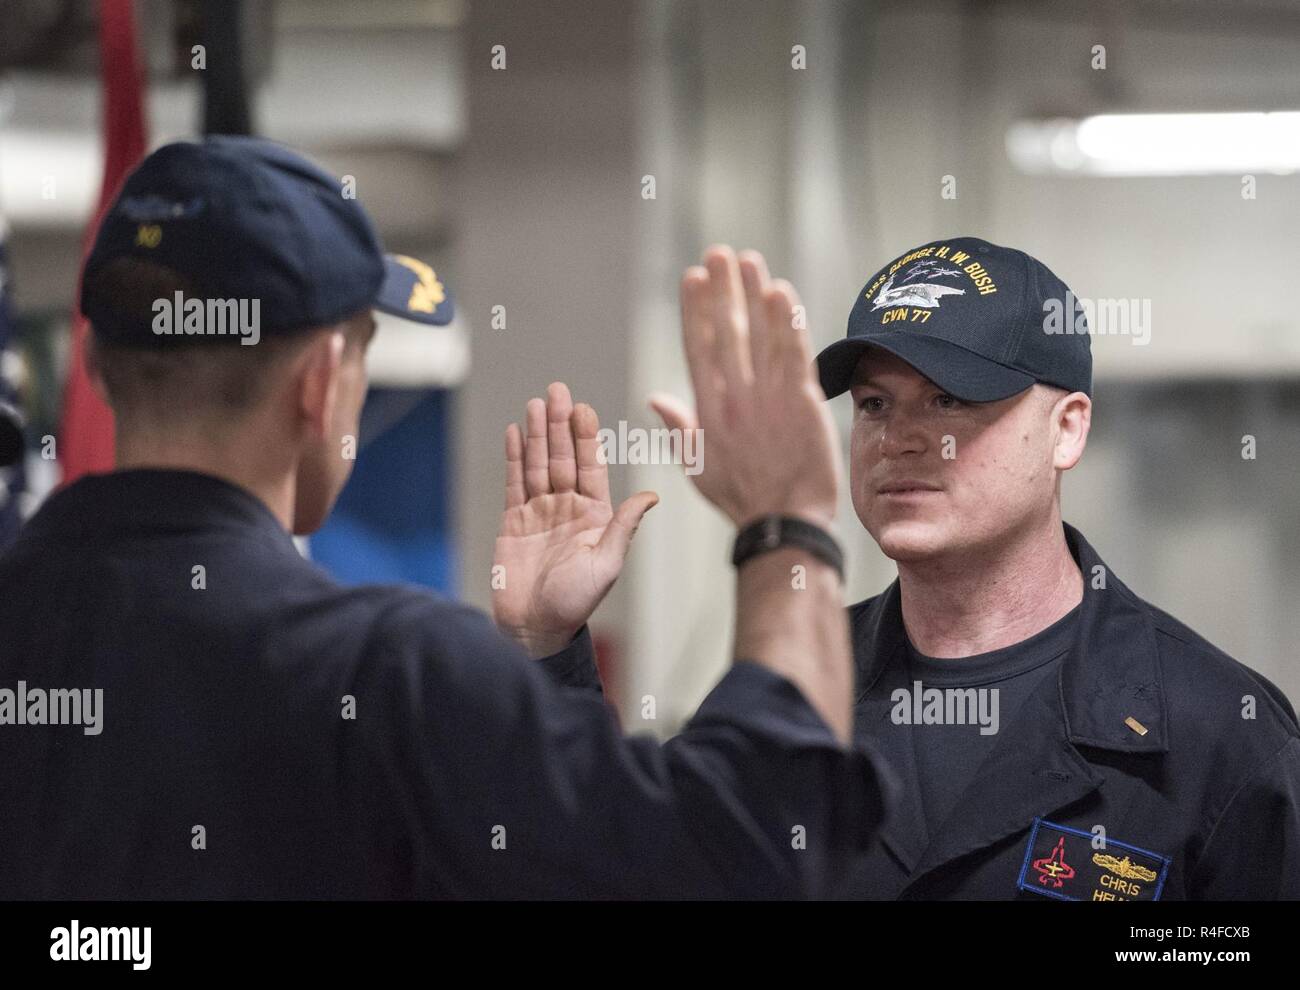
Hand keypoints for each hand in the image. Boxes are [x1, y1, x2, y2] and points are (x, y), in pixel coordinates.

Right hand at [493, 382, 657, 658]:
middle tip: (556, 390)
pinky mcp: (513, 522)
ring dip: (535, 434)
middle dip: (558, 424)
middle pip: (562, 456)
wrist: (536, 627)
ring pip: (537, 464)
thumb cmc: (576, 602)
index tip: (582, 408)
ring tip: (535, 403)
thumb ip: (623, 526)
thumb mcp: (607, 563)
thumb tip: (652, 496)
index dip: (585, 437)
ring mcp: (539, 512)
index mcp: (593, 514)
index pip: (590, 466)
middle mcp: (567, 507)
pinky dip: (513, 458)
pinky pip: (513, 483)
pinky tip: (513, 433)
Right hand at [649, 246, 841, 529]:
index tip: (692, 277)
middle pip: (726, 332)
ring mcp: (767, 399)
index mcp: (708, 410)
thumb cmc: (743, 499)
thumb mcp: (698, 467)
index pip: (698, 348)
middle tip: (719, 253)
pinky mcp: (800, 402)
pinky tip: (783, 294)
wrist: (784, 522)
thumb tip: (656, 398)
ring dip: (754, 294)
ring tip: (750, 260)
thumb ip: (679, 428)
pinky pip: (792, 354)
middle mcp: (734, 398)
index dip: (695, 310)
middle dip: (722, 290)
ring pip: (759, 335)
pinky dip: (788, 324)